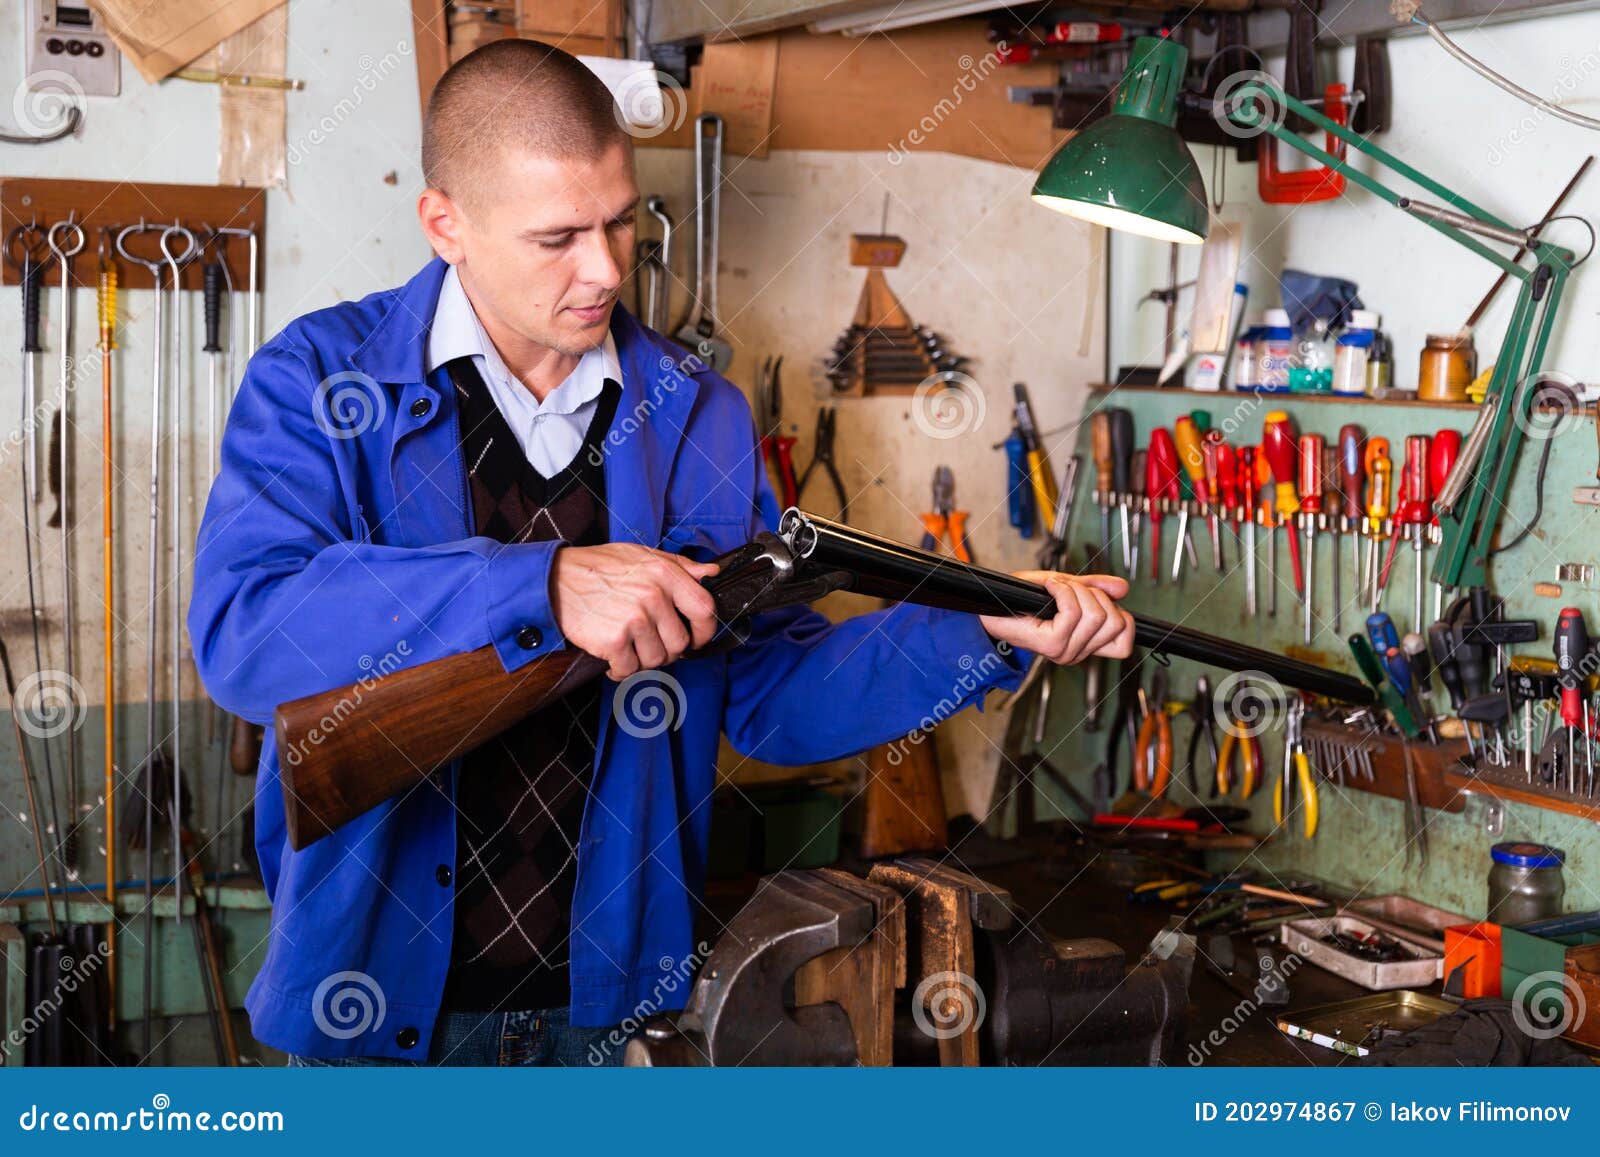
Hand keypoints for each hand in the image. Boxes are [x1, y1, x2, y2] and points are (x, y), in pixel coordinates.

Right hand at [550, 544, 720, 679]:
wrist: (554, 579)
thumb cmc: (599, 568)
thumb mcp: (642, 555)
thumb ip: (679, 565)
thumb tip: (711, 572)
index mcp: (664, 573)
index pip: (704, 609)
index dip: (704, 630)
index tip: (695, 638)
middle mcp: (653, 595)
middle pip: (679, 643)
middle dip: (666, 650)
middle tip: (648, 644)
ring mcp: (634, 619)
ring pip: (656, 660)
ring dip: (642, 660)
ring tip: (627, 646)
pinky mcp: (613, 640)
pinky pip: (629, 669)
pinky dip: (620, 670)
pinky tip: (612, 658)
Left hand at [979, 573, 1134, 664]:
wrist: (991, 606)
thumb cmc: (1023, 600)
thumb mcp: (1067, 588)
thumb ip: (1095, 588)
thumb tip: (1123, 588)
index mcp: (1086, 644)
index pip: (1126, 642)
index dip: (1121, 615)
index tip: (1098, 601)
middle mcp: (1078, 653)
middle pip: (1114, 620)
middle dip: (1095, 593)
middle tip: (1069, 589)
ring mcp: (1065, 652)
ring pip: (1096, 614)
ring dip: (1077, 590)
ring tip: (1057, 589)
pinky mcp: (1051, 645)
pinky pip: (1073, 611)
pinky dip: (1062, 590)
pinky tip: (1049, 587)